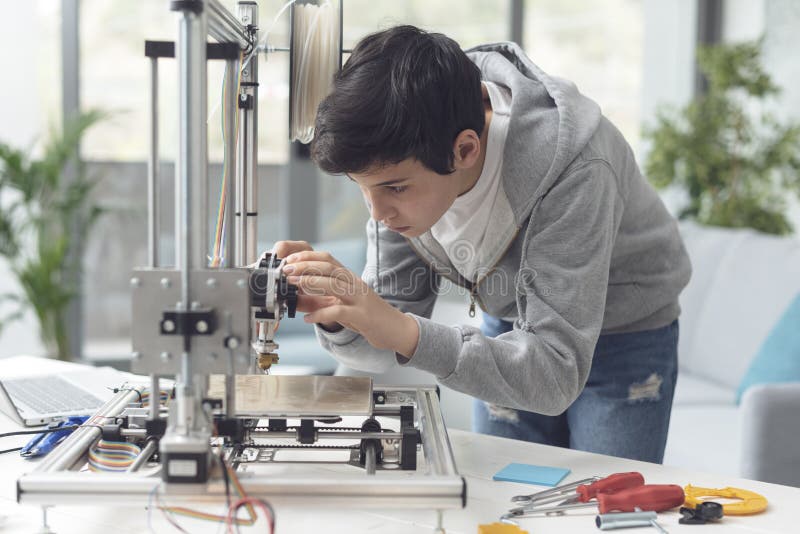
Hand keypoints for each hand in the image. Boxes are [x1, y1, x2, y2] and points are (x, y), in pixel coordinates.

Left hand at [281, 247, 419, 357]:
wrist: (395, 328)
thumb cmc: (368, 316)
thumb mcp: (344, 304)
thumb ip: (323, 300)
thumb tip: (296, 298)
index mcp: (350, 278)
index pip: (328, 259)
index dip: (307, 257)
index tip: (290, 260)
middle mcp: (355, 284)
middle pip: (329, 267)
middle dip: (305, 266)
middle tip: (286, 270)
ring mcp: (360, 299)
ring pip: (334, 284)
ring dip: (311, 282)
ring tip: (293, 285)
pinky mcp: (362, 315)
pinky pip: (339, 311)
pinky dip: (321, 314)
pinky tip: (308, 319)